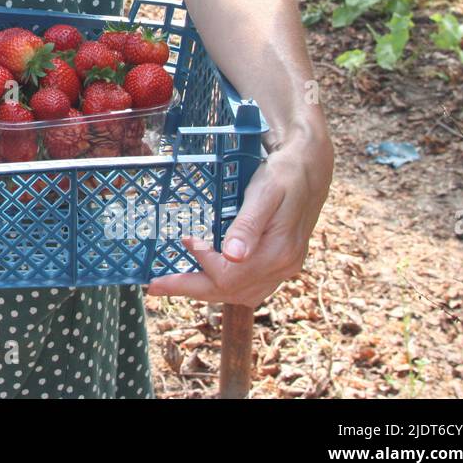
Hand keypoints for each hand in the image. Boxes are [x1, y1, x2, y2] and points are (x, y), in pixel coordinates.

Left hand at [147, 126, 331, 306]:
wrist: (309, 167)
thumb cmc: (283, 174)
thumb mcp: (265, 192)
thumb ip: (248, 225)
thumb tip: (231, 256)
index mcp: (278, 252)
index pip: (229, 275)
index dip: (202, 261)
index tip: (184, 237)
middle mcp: (282, 267)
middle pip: (230, 291)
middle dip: (189, 288)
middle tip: (153, 286)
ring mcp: (283, 269)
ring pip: (240, 294)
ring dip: (205, 291)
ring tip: (174, 283)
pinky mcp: (281, 265)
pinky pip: (250, 288)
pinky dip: (224, 285)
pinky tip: (206, 276)